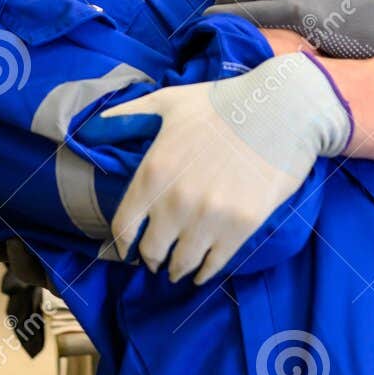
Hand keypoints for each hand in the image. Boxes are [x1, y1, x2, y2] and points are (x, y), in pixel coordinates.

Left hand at [102, 53, 351, 283]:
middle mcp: (176, 202)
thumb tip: (94, 126)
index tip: (128, 250)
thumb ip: (128, 116)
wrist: (279, 110)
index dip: (124, 243)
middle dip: (152, 258)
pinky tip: (202, 273)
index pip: (125, 226)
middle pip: (152, 251)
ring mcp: (209, 218)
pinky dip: (205, 272)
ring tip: (178, 269)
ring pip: (182, 263)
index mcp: (153, 173)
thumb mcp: (167, 101)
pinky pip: (215, 263)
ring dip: (178, 269)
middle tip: (157, 260)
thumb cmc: (220, 103)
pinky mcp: (241, 227)